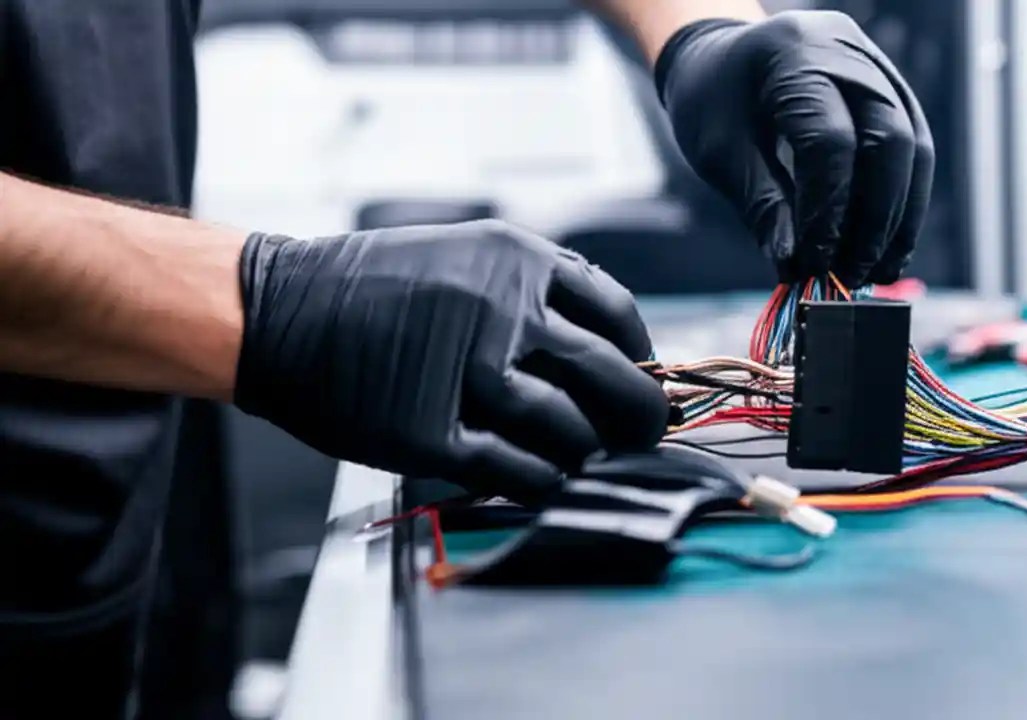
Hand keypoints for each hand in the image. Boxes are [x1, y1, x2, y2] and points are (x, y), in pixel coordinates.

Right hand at [234, 220, 669, 502]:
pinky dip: (543, 480)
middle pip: (608, 374)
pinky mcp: (433, 432)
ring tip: (585, 456)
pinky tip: (544, 478)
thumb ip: (532, 287)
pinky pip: (518, 470)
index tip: (642, 376)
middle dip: (639, 413)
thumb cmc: (372, 286)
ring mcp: (469, 373)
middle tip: (645, 433)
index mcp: (517, 261)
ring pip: (568, 428)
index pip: (617, 313)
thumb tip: (601, 341)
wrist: (280, 311)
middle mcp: (504, 311)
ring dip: (587, 451)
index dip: (641, 355)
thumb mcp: (464, 253)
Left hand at [655, 11, 933, 285]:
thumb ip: (762, 206)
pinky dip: (903, 200)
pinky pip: (913, 147)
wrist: (721, 56)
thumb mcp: (719, 152)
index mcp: (794, 55)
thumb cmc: (711, 98)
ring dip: (900, 218)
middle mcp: (847, 52)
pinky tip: (886, 245)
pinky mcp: (891, 89)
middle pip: (888, 141)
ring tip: (877, 272)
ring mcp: (876, 66)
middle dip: (877, 220)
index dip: (828, 211)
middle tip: (854, 274)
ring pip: (913, 148)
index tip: (816, 263)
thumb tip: (796, 266)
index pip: (831, 142)